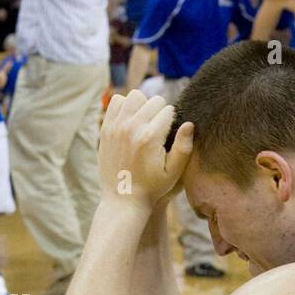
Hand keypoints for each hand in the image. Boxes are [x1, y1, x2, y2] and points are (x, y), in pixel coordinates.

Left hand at [98, 90, 194, 209]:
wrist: (122, 199)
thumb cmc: (152, 187)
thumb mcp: (174, 172)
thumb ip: (184, 147)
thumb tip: (189, 123)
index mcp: (150, 138)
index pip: (169, 110)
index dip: (173, 122)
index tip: (167, 137)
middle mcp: (131, 128)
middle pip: (154, 100)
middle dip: (160, 113)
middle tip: (157, 131)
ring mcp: (116, 127)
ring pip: (135, 96)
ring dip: (143, 106)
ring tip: (144, 123)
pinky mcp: (105, 129)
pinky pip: (116, 101)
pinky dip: (125, 106)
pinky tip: (130, 121)